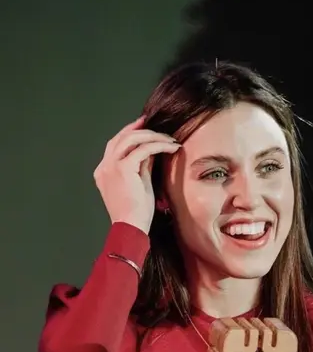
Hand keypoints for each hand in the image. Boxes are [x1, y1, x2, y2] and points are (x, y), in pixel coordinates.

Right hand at [93, 116, 179, 232]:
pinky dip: (158, 145)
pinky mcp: (123, 168)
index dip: (129, 134)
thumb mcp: (139, 185)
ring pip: (131, 139)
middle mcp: (104, 167)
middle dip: (139, 128)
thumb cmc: (136, 213)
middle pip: (121, 138)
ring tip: (168, 139)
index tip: (144, 127)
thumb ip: (142, 166)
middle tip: (155, 124)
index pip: (115, 145)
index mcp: (103, 172)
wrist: (130, 227)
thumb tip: (151, 151)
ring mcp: (111, 166)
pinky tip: (170, 147)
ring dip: (152, 136)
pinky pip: (143, 149)